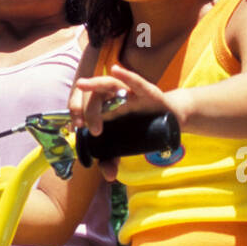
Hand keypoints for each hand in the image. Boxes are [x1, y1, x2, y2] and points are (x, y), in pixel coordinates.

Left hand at [69, 64, 170, 180]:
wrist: (170, 120)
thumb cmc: (142, 128)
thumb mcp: (124, 145)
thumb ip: (112, 159)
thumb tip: (108, 175)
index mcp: (104, 107)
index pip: (83, 103)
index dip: (76, 110)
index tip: (76, 126)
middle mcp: (114, 97)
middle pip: (94, 95)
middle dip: (88, 109)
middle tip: (95, 130)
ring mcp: (130, 92)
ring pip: (108, 84)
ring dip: (95, 85)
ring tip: (82, 84)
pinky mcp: (148, 92)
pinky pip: (136, 83)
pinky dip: (126, 76)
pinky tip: (116, 69)